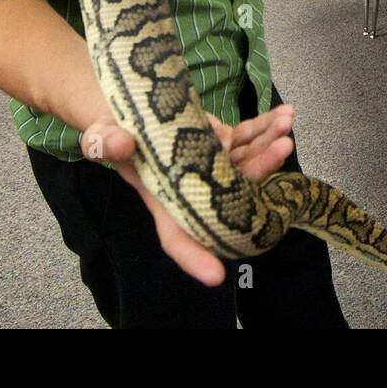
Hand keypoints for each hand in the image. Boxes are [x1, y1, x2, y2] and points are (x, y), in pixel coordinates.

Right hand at [80, 103, 295, 285]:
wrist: (128, 112)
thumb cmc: (111, 133)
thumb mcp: (99, 137)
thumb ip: (103, 142)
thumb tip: (119, 142)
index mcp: (162, 198)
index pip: (177, 236)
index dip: (194, 257)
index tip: (217, 275)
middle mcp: (194, 188)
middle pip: (230, 192)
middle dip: (258, 171)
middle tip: (282, 149)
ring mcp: (212, 165)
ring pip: (246, 162)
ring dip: (269, 145)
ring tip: (286, 126)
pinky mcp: (222, 143)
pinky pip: (248, 139)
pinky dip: (266, 127)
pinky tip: (285, 115)